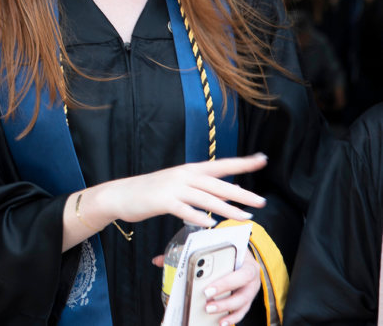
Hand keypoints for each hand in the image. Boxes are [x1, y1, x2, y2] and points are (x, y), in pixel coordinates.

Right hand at [87, 154, 268, 228]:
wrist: (120, 195)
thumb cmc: (151, 192)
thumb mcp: (180, 186)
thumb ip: (205, 189)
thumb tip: (231, 192)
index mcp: (189, 170)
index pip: (221, 165)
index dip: (242, 162)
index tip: (262, 159)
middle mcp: (183, 175)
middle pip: (217, 183)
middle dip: (241, 193)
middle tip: (260, 201)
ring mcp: (172, 187)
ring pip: (205, 198)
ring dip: (226, 208)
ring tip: (244, 217)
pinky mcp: (162, 200)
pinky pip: (183, 209)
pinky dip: (197, 216)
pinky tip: (209, 223)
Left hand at [201, 252, 260, 325]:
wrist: (240, 251)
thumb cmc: (231, 250)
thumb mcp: (225, 247)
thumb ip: (213, 253)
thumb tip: (193, 261)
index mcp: (250, 265)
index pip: (241, 275)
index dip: (225, 284)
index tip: (208, 290)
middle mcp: (254, 279)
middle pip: (243, 295)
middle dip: (224, 302)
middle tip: (207, 305)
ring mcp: (251, 290)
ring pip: (242, 305)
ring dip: (226, 311)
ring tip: (210, 312)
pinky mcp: (247, 299)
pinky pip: (241, 311)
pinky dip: (231, 317)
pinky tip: (221, 322)